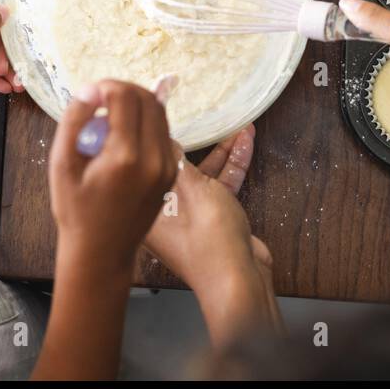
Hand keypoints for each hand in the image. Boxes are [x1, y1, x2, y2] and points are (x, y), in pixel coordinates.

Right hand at [47, 80, 180, 278]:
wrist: (102, 253)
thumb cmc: (76, 211)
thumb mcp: (61, 165)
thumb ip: (74, 121)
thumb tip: (89, 89)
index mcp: (125, 157)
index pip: (126, 97)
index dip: (106, 86)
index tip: (90, 94)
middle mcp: (154, 159)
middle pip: (148, 99)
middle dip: (123, 90)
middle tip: (99, 101)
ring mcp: (167, 167)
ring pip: (160, 113)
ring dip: (135, 104)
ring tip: (108, 118)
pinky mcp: (171, 173)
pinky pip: (163, 133)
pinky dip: (144, 123)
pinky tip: (122, 136)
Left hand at [143, 125, 281, 346]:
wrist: (237, 278)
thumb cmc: (207, 239)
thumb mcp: (188, 188)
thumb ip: (173, 159)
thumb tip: (158, 133)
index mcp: (144, 202)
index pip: (145, 160)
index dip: (155, 134)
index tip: (165, 110)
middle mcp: (163, 208)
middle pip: (175, 164)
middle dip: (196, 137)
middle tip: (204, 111)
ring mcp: (190, 214)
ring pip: (203, 172)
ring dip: (222, 149)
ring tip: (237, 124)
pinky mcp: (213, 217)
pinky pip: (220, 184)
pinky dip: (232, 164)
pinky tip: (245, 143)